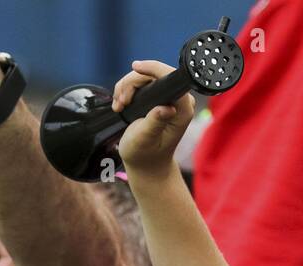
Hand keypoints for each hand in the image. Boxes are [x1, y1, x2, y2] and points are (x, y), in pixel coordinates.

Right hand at [113, 61, 197, 177]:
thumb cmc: (146, 153)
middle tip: (121, 104)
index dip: (153, 68)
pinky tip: (121, 104)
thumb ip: (156, 121)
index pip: (171, 77)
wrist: (145, 161)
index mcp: (183, 110)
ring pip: (143, 76)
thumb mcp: (146, 139)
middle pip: (153, 74)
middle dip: (131, 84)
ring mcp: (169, 97)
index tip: (135, 67)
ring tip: (119, 106)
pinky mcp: (159, 96)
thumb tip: (168, 108)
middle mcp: (179, 100)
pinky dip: (126, 90)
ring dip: (125, 88)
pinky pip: (141, 82)